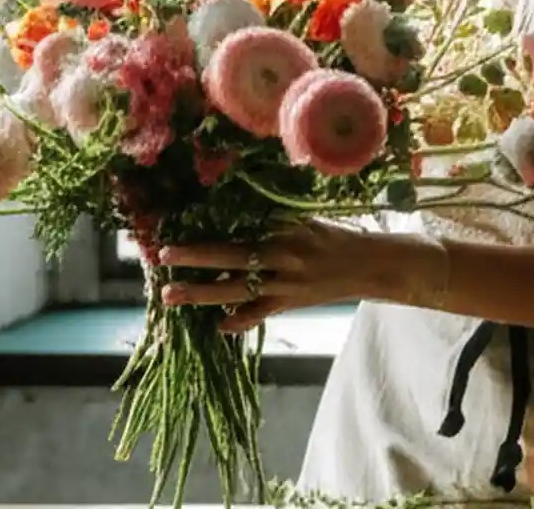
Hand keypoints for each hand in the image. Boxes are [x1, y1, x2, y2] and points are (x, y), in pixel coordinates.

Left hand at [158, 221, 447, 333]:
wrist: (369, 265)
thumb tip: (232, 208)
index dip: (210, 227)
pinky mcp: (290, 303)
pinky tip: (218, 326)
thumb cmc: (334, 235)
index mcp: (285, 229)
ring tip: (171, 295)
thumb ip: (272, 217)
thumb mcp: (304, 217)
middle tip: (164, 256)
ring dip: (201, 292)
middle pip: (231, 256)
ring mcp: (285, 284)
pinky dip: (238, 321)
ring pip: (236, 289)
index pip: (239, 226)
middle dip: (195, 257)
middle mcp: (282, 256)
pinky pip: (259, 314)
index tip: (180, 224)